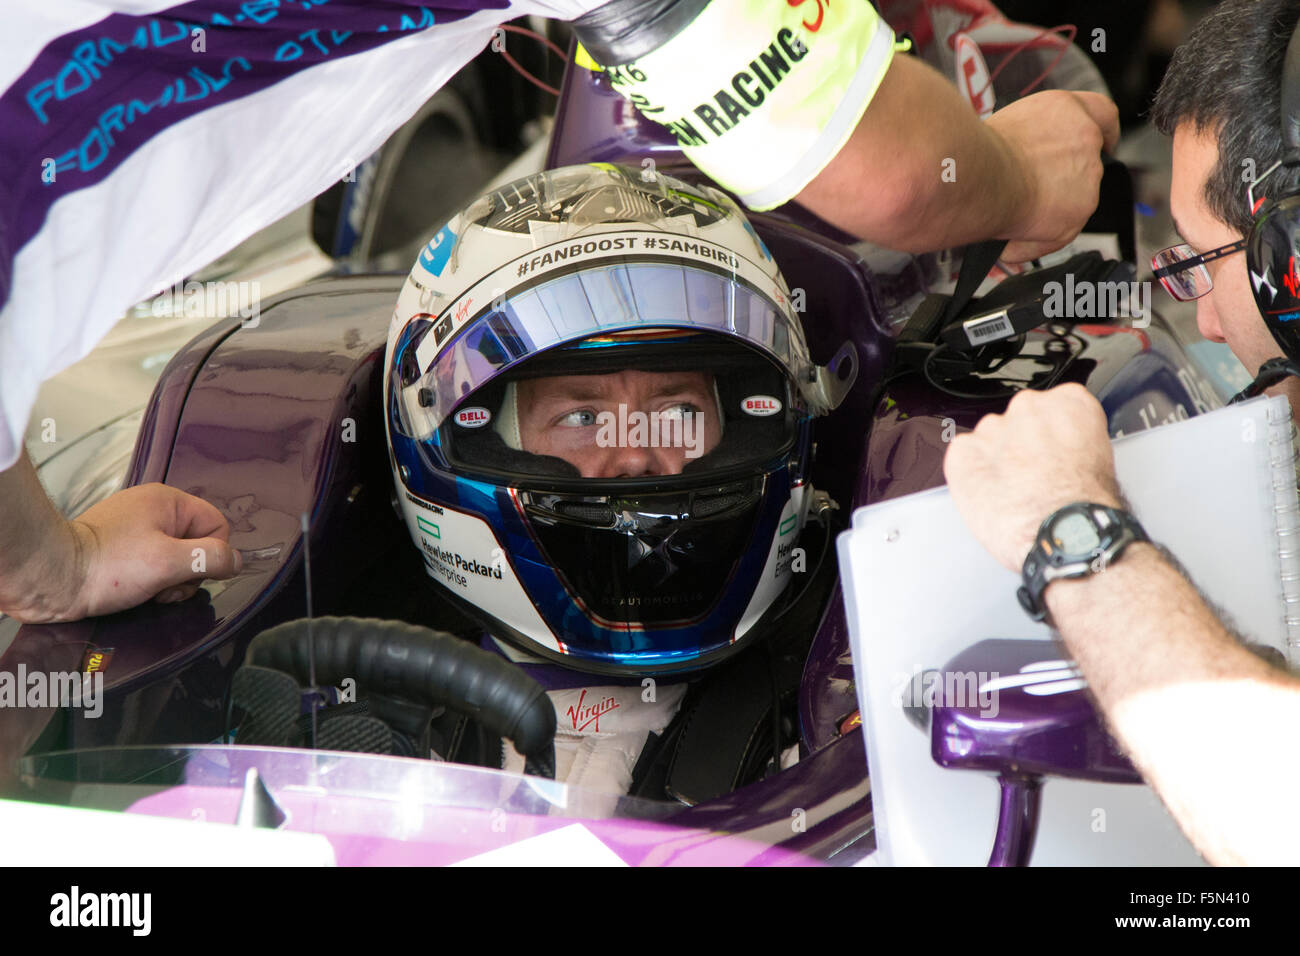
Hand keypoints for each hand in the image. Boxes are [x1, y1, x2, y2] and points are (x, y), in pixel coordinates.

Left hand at [3, 484, 240, 622]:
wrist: (50, 579)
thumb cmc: (104, 566)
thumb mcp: (170, 562)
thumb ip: (212, 558)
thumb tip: (237, 561)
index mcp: (168, 501)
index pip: (217, 525)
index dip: (209, 555)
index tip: (186, 572)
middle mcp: (153, 509)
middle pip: (198, 544)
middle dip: (187, 573)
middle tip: (163, 584)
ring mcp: (136, 528)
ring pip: (177, 558)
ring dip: (169, 581)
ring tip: (146, 589)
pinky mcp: (122, 548)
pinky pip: (154, 565)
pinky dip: (151, 582)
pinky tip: (135, 590)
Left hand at [942, 384, 1121, 571]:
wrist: (1063, 533)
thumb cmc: (1084, 507)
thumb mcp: (1099, 459)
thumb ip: (1073, 441)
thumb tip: (1061, 453)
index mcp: (1069, 403)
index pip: (1052, 403)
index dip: (1049, 434)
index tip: (1050, 450)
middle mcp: (1029, 408)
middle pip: (1018, 419)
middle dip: (1020, 446)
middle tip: (1031, 477)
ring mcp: (993, 428)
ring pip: (988, 438)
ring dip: (994, 460)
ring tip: (1012, 493)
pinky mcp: (963, 452)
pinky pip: (961, 456)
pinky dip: (970, 474)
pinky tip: (991, 494)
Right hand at [986, 90, 1119, 263]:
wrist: (976, 175)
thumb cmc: (975, 150)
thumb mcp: (1004, 126)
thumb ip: (1031, 140)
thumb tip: (1024, 163)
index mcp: (1065, 109)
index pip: (1102, 114)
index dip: (1104, 132)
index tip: (1103, 143)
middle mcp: (1084, 139)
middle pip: (1088, 163)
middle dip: (1065, 180)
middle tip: (1036, 191)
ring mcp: (1087, 177)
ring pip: (1075, 201)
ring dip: (1048, 212)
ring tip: (1011, 216)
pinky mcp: (1077, 213)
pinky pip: (1056, 236)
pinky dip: (1032, 241)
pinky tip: (1007, 241)